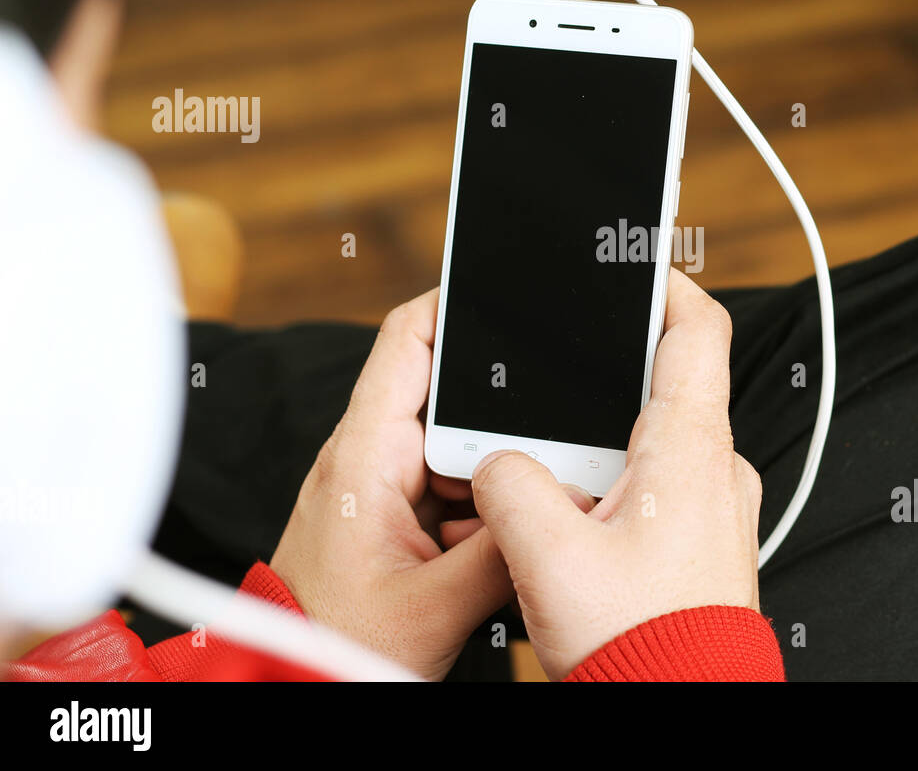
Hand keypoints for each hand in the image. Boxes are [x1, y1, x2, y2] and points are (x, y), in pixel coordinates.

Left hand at [270, 289, 513, 679]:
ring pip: (460, 448)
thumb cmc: (335, 645)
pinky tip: (479, 552)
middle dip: (500, 424)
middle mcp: (370, 455)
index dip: (455, 302)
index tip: (508, 291)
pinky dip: (477, 511)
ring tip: (488, 534)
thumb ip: (504, 549)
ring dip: (491, 479)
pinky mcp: (392, 512)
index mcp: (366, 454)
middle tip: (539, 458)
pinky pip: (452, 488)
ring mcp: (382, 483)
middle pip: (452, 396)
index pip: (407, 339)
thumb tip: (567, 507)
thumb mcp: (435, 605)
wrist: (293, 684)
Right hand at [471, 269, 762, 679]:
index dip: (666, 283)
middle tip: (556, 384)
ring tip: (553, 475)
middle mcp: (716, 468)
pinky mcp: (703, 541)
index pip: (698, 328)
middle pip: (670, 380)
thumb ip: (511, 485)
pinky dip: (618, 481)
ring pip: (658, 439)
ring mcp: (716, 506)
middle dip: (607, 374)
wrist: (682, 709)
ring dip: (604, 441)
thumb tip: (497, 462)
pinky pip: (661, 485)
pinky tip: (577, 520)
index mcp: (690, 447)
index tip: (633, 263)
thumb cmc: (640, 645)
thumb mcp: (546, 556)